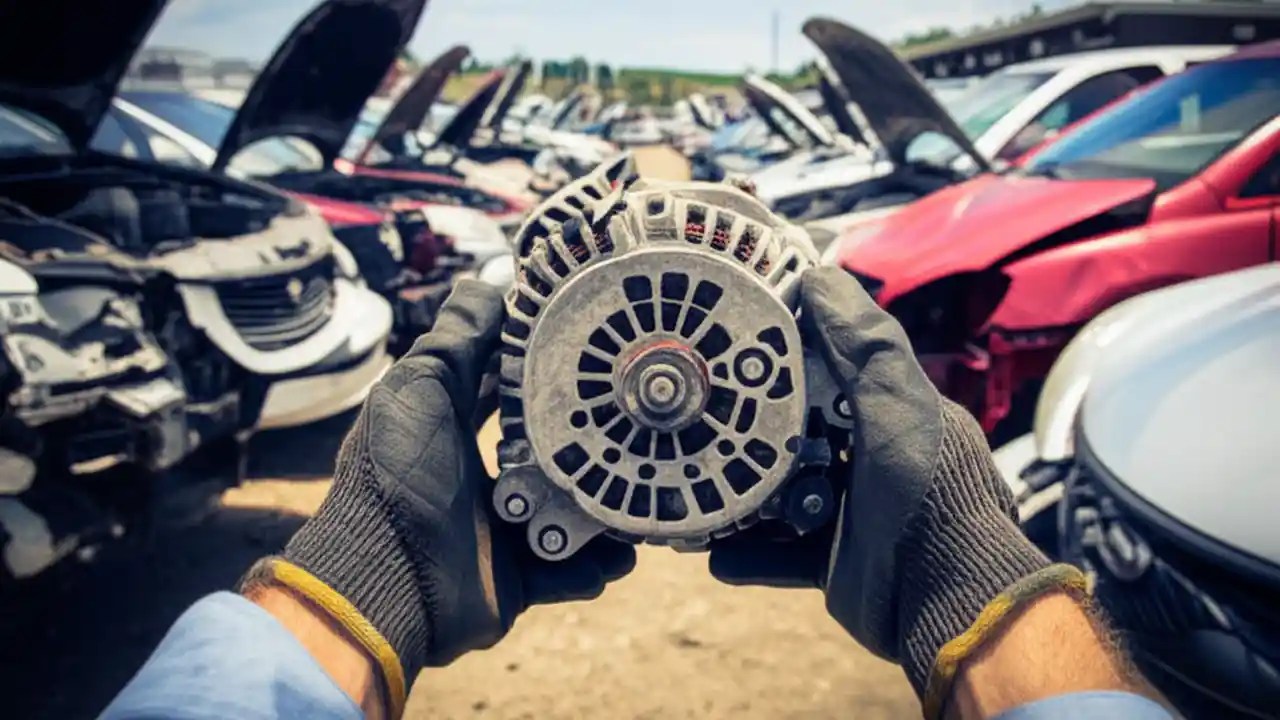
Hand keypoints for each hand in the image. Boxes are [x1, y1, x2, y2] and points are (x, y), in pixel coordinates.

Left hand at [266, 281, 634, 686]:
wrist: (382, 579)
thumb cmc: (395, 475)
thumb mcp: (422, 386)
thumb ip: (458, 334)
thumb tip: (493, 278)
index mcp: (460, 427)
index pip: (518, 388)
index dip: (554, 368)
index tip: (603, 349)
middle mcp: (485, 475)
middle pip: (557, 450)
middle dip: (595, 441)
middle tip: (640, 423)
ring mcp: (505, 529)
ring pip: (575, 511)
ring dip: (609, 504)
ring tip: (644, 491)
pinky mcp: (519, 578)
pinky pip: (573, 569)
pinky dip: (598, 563)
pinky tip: (623, 549)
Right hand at [710, 268, 1078, 710]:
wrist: (947, 593)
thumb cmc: (932, 488)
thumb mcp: (899, 399)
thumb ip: (864, 342)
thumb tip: (818, 275)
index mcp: (885, 412)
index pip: (825, 372)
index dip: (779, 357)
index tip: (728, 345)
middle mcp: (866, 459)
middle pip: (790, 435)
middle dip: (743, 431)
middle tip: (692, 418)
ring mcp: (848, 512)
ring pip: (775, 496)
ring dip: (734, 493)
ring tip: (687, 483)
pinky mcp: (830, 564)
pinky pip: (775, 555)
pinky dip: (744, 553)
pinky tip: (709, 549)